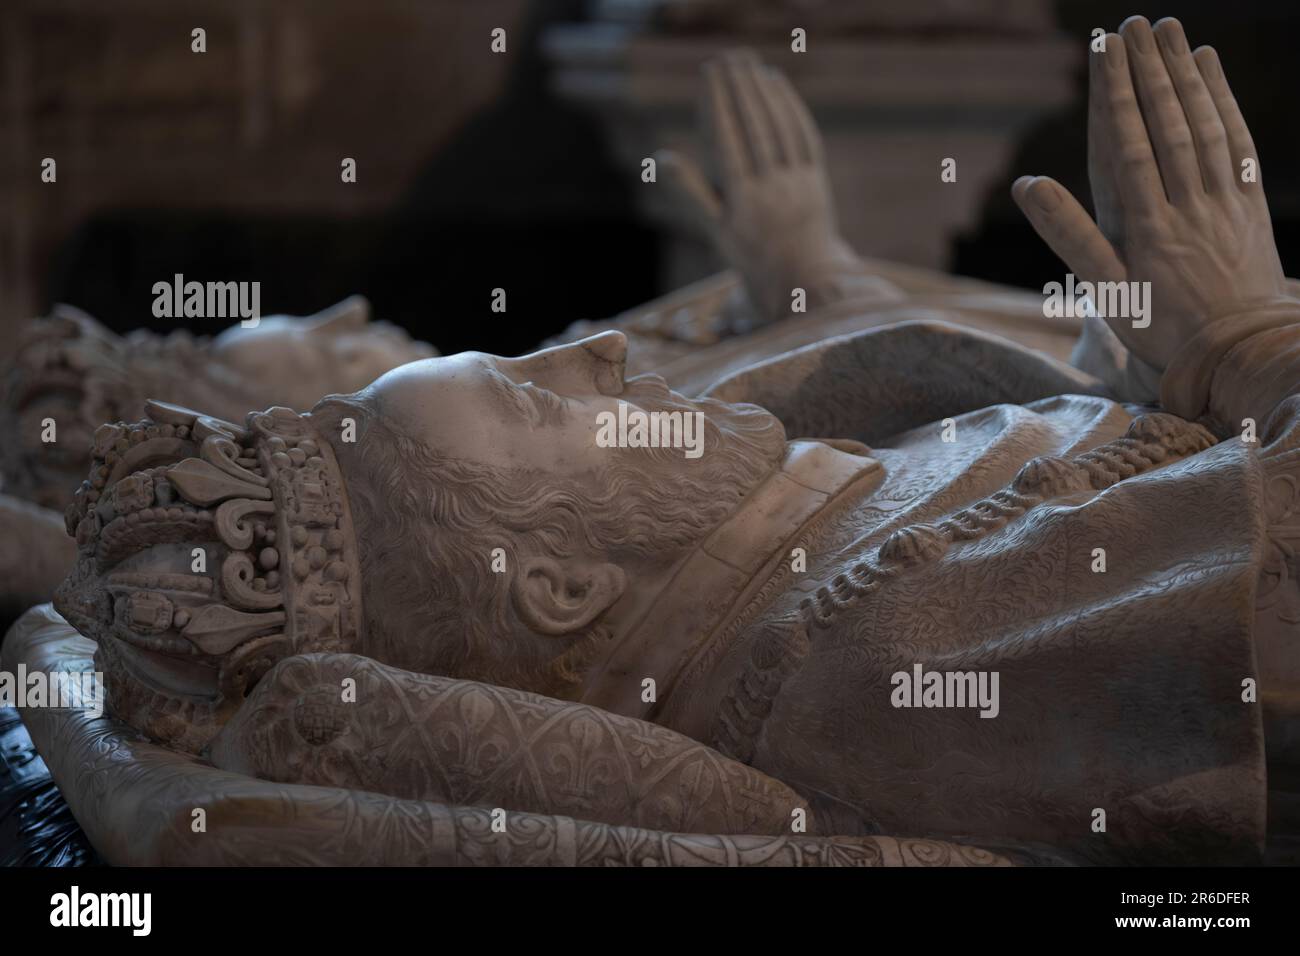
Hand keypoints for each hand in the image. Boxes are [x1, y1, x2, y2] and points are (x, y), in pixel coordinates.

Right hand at [655, 51, 861, 322]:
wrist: (801, 277)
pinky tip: (775, 84)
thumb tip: (663, 158)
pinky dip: (789, 106)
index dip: (718, 104)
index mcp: (741, 201)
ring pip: (780, 127)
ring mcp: (797, 182)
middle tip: (727, 58)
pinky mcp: (816, 178)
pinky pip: (803, 135)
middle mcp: (771, 188)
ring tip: (747, 64)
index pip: (727, 141)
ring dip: (763, 90)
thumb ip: (691, 191)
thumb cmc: (749, 254)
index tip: (709, 75)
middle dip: (740, 88)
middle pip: (755, 127)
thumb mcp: (715, 229)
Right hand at [1013, 16, 1285, 369]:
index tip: (1105, 50)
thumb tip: (1029, 186)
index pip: (1129, 144)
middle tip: (1135, 25)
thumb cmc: (1162, 329)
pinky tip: (1211, 70)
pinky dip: (1224, 102)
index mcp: (1148, 225)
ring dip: (1186, 74)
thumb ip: (1069, 236)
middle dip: (1150, 70)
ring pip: (1205, 125)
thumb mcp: (1106, 292)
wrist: (1238, 355)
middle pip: (1169, 123)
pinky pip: (1238, 144)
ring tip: (1170, 32)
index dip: (1116, 94)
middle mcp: (1188, 204)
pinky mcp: (1249, 206)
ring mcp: (1224, 201)